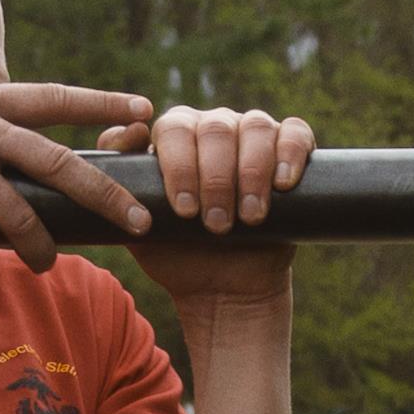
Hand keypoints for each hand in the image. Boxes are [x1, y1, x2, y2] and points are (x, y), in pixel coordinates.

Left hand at [104, 105, 313, 302]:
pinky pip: (295, 133)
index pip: (174, 128)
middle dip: (214, 179)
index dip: (179, 165)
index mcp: (176, 135)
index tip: (183, 211)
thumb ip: (118, 182)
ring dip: (251, 174)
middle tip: (215, 224)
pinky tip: (283, 184)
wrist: (224, 288)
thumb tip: (124, 135)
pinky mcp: (289, 151)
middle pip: (215, 128)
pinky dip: (290, 154)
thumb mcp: (137, 223)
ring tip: (248, 218)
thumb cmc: (177, 253)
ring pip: (255, 128)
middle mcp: (214, 126)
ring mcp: (253, 135)